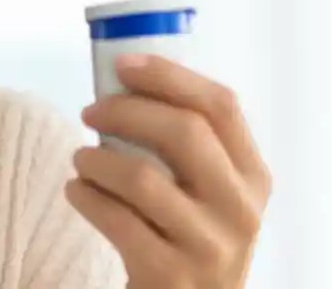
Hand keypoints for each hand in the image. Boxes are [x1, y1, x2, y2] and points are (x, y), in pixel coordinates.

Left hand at [66, 54, 270, 287]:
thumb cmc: (186, 234)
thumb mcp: (209, 192)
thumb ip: (186, 145)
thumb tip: (122, 82)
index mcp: (253, 176)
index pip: (221, 106)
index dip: (169, 76)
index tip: (122, 64)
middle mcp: (241, 209)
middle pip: (184, 132)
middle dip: (126, 111)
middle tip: (89, 112)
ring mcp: (210, 246)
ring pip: (142, 177)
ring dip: (96, 159)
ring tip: (80, 160)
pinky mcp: (170, 275)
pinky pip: (116, 220)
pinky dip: (85, 196)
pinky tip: (78, 191)